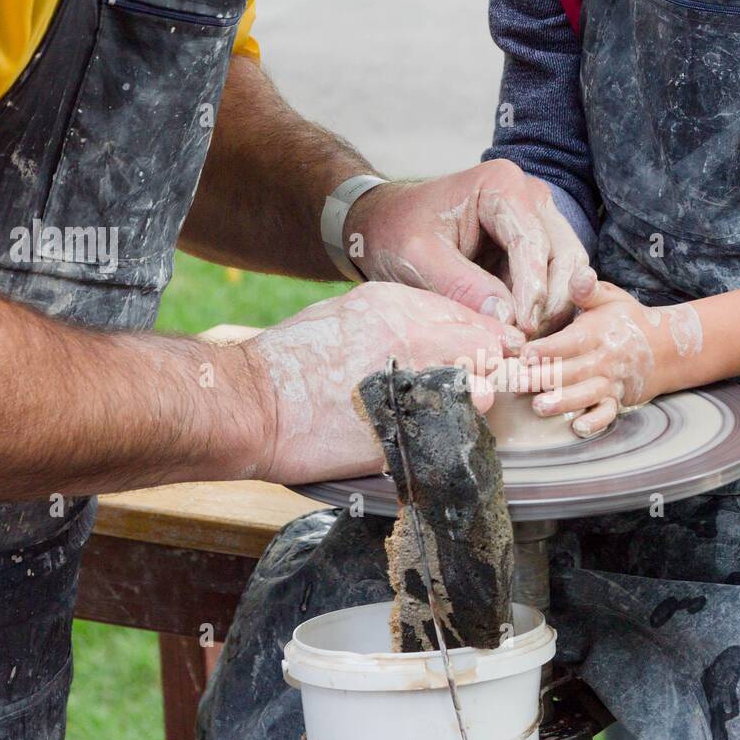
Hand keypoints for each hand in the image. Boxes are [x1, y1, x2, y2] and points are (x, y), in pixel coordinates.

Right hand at [242, 283, 520, 483]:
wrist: (252, 406)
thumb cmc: (290, 364)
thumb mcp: (347, 317)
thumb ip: (399, 322)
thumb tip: (439, 336)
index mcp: (396, 304)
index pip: (471, 315)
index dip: (483, 339)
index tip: (484, 356)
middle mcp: (413, 335)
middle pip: (485, 349)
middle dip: (487, 368)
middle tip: (476, 386)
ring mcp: (413, 380)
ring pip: (480, 389)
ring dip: (475, 403)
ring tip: (450, 411)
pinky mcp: (408, 425)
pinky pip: (454, 430)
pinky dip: (454, 434)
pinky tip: (432, 435)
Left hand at [344, 160, 588, 337]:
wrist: (385, 226)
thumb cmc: (396, 232)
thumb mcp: (419, 258)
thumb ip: (461, 285)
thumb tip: (506, 319)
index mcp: (502, 185)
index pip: (533, 242)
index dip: (532, 290)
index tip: (524, 328)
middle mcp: (529, 197)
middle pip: (564, 254)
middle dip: (549, 301)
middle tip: (530, 342)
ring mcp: (537, 221)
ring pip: (568, 270)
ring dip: (552, 308)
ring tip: (527, 342)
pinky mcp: (534, 248)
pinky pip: (554, 281)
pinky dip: (545, 309)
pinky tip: (527, 336)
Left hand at [519, 271, 702, 436]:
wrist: (665, 347)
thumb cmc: (625, 321)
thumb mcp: (610, 298)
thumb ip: (588, 290)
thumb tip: (580, 274)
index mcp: (599, 333)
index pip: (572, 341)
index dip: (549, 348)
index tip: (525, 353)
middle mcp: (606, 359)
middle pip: (573, 370)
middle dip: (544, 377)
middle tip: (518, 383)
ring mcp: (612, 382)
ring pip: (587, 394)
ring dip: (564, 402)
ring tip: (540, 407)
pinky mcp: (617, 400)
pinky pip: (608, 413)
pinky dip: (595, 422)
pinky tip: (578, 428)